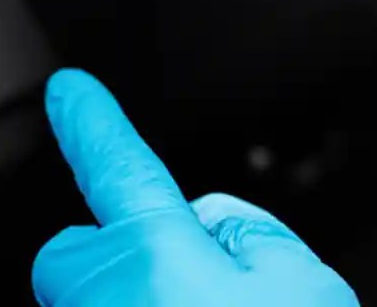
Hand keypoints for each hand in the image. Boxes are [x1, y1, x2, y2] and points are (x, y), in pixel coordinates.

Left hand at [31, 68, 357, 306]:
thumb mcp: (308, 288)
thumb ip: (250, 233)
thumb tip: (206, 227)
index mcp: (160, 257)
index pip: (119, 168)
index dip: (93, 123)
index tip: (67, 91)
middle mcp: (102, 305)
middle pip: (79, 254)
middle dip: (118, 258)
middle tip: (194, 292)